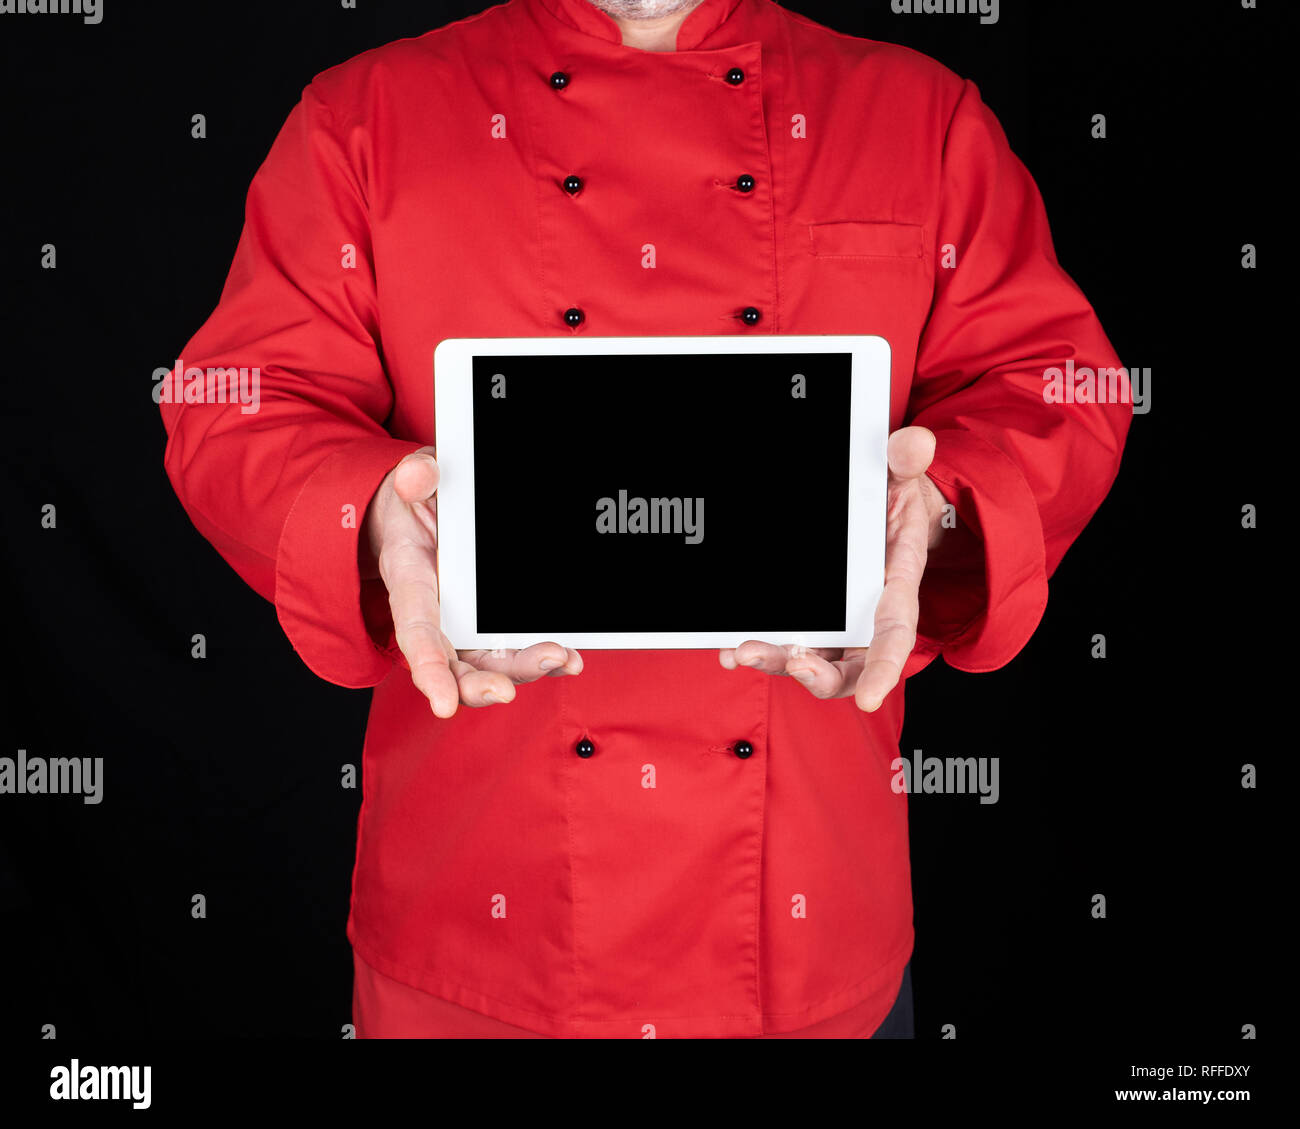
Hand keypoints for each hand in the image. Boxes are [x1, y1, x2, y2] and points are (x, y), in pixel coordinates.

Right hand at [362, 446, 581, 716]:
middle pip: (454, 663)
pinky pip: (511, 649)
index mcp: (409, 579)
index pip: (415, 631)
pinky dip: (539, 659)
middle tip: (507, 692)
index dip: (428, 669)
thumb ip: (416, 478)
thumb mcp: (411, 480)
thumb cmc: (416, 502)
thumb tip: (419, 477)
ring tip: (557, 661)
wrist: (421, 513)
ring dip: (521, 671)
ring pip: (487, 664)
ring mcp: (462, 623)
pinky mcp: (487, 624)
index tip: (442, 702)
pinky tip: (567, 659)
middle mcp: (435, 612)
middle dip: (479, 685)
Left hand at [719, 425, 949, 711]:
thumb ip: (908, 459)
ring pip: (812, 662)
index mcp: (897, 587)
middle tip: (783, 662)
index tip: (872, 699)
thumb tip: (914, 444)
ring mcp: (838, 625)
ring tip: (741, 653)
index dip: (885, 669)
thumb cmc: (897, 497)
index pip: (895, 636)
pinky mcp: (813, 622)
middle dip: (814, 675)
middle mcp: (867, 617)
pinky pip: (788, 645)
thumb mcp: (905, 473)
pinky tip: (729, 648)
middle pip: (847, 667)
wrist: (886, 509)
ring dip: (777, 663)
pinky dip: (762, 651)